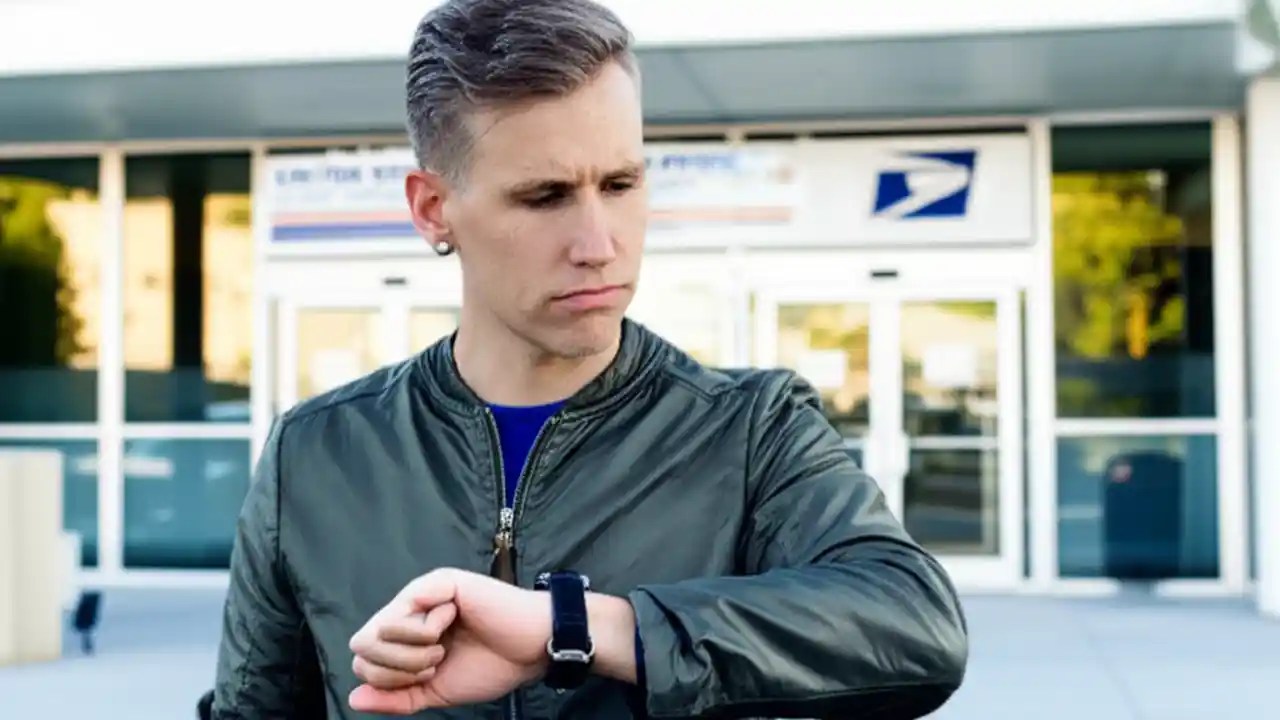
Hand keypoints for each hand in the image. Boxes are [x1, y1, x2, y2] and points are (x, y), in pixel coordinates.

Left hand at [347, 568, 552, 714]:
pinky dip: (426, 630)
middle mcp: (408, 610)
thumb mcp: (435, 692)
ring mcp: (420, 593)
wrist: (530, 650)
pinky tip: (453, 620)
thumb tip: (354, 699)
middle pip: (362, 646)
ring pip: (377, 631)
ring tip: (444, 645)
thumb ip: (396, 698)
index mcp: (406, 635)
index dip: (388, 680)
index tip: (428, 676)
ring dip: (413, 651)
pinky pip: (404, 611)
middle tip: (436, 661)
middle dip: (398, 668)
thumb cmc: (491, 665)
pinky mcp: (436, 582)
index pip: (363, 661)